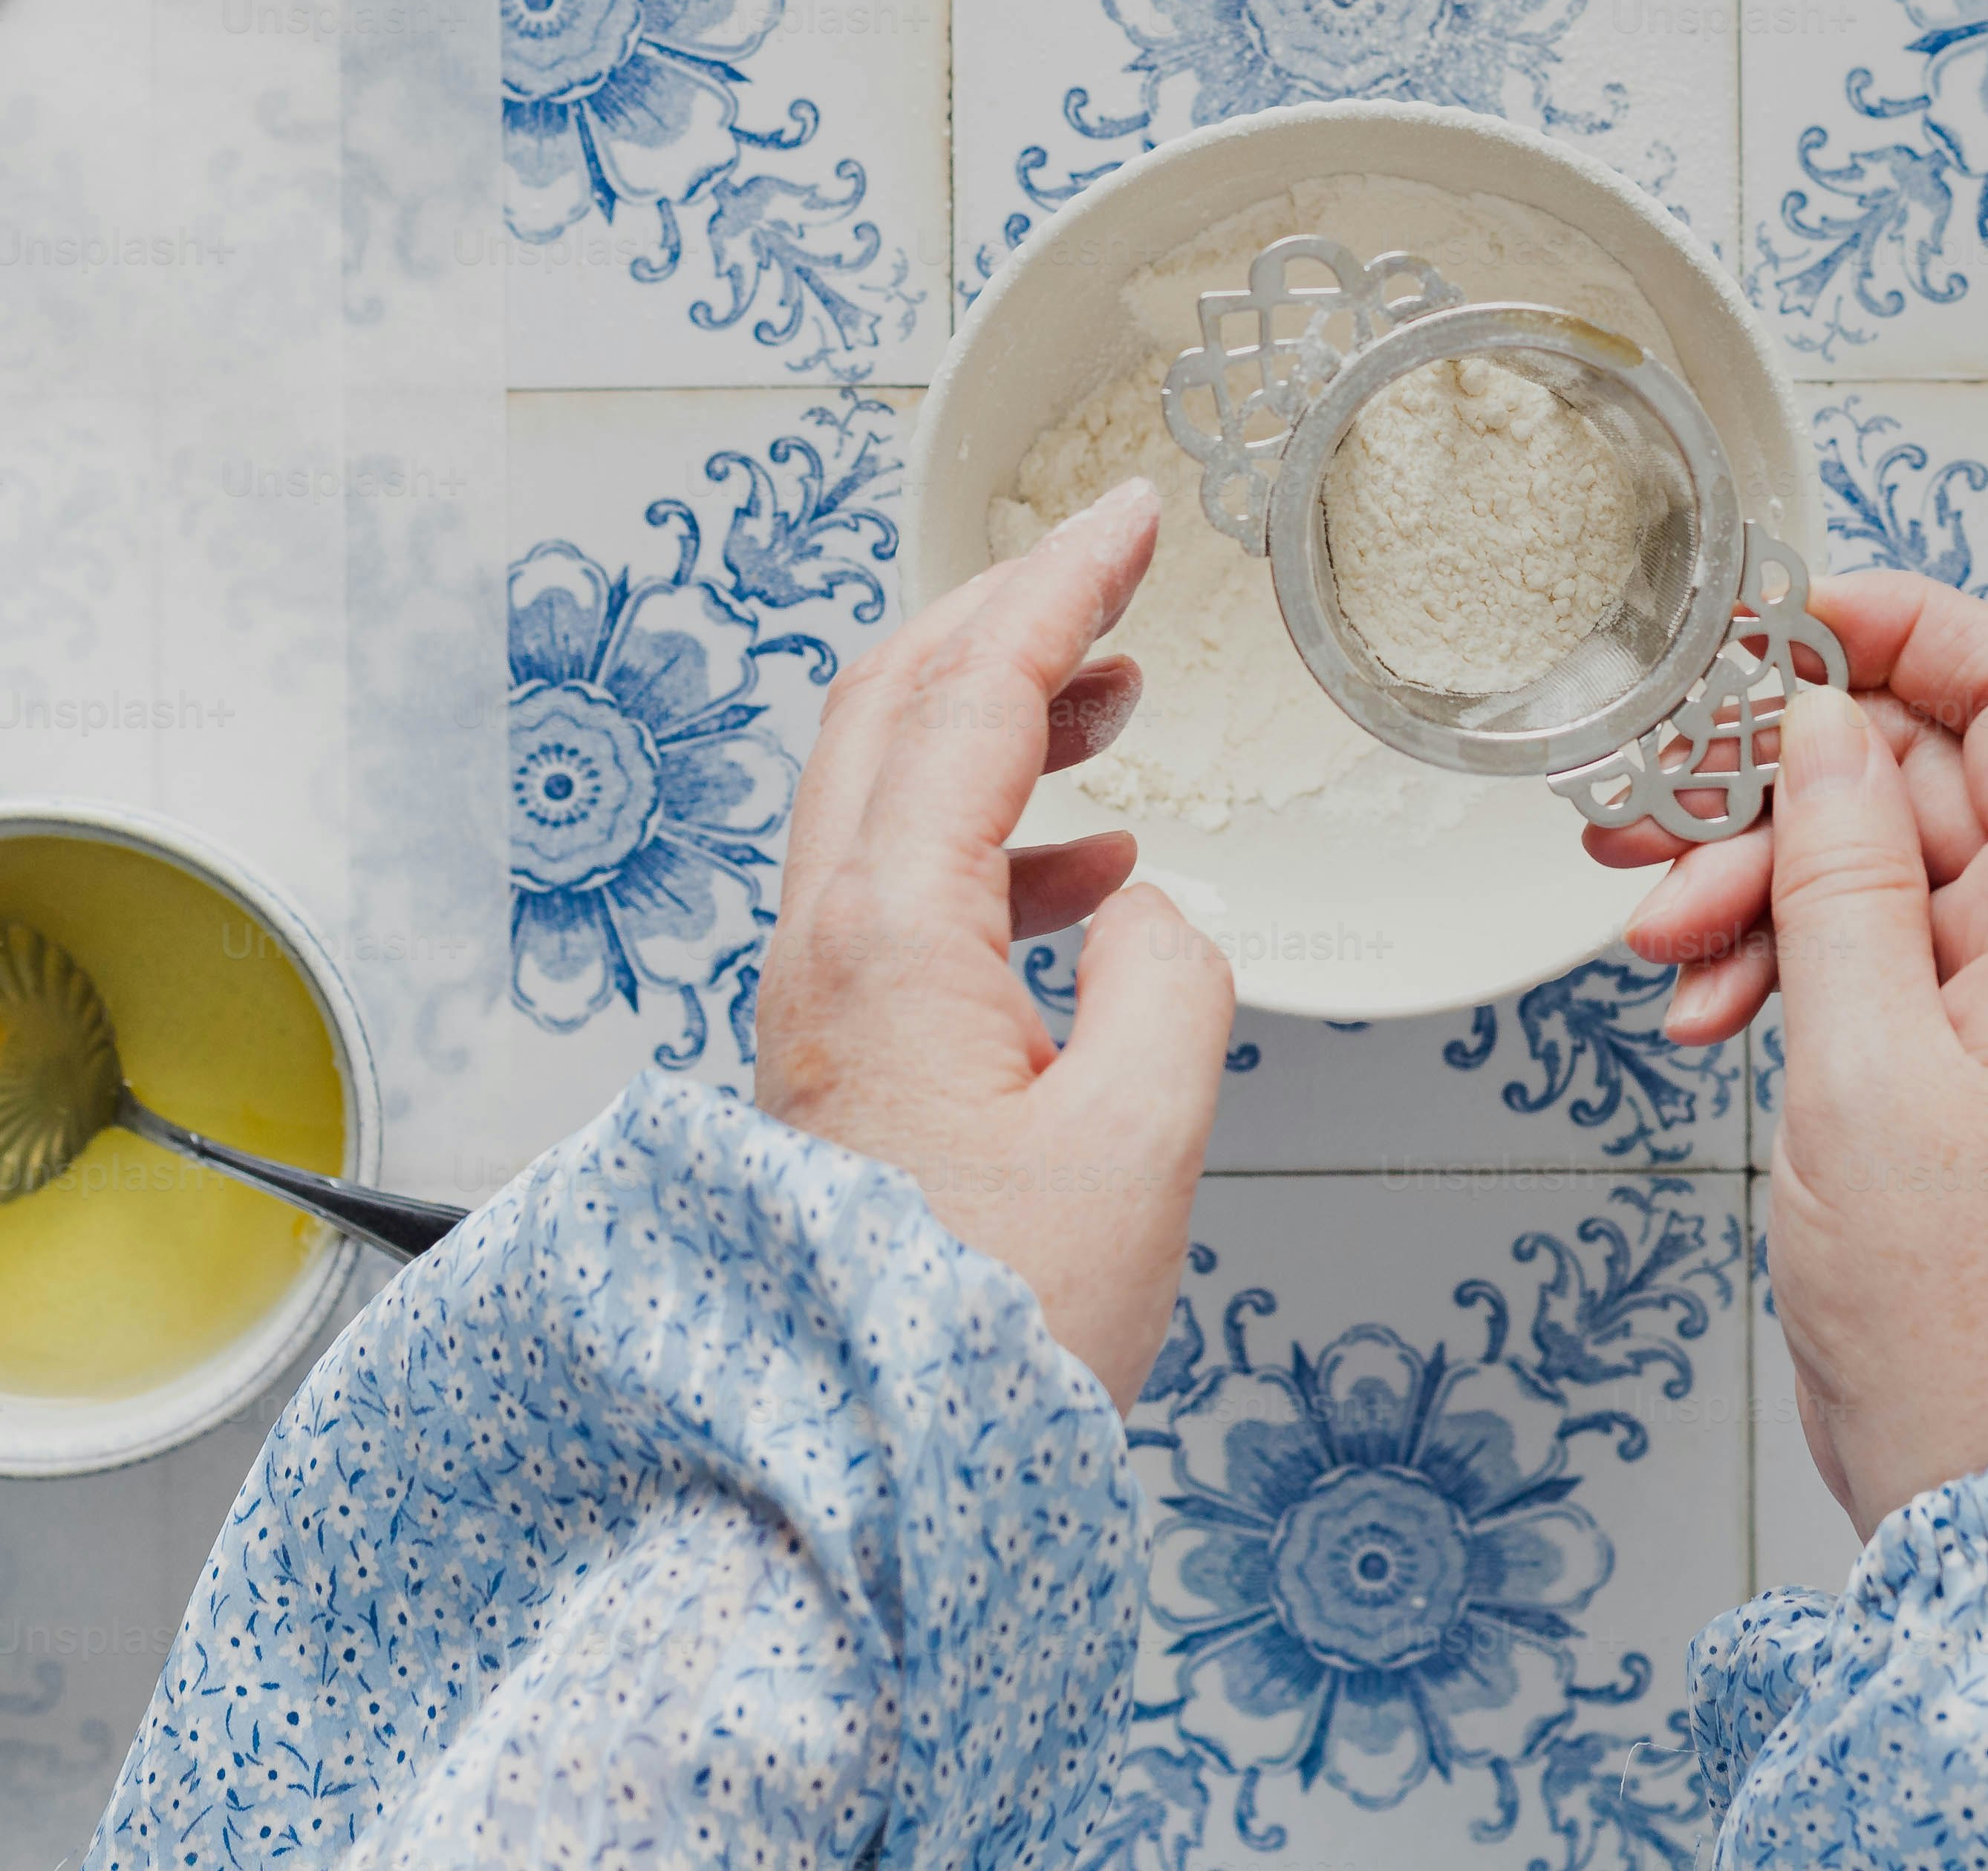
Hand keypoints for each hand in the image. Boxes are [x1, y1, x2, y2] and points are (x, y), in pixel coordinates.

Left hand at [750, 478, 1232, 1408]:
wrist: (868, 1469)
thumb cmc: (988, 1334)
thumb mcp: (1140, 1141)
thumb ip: (1170, 980)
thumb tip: (1151, 908)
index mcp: (892, 936)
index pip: (970, 692)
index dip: (1058, 584)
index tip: (1127, 518)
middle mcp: (827, 945)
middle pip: (894, 705)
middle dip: (1006, 616)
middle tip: (1108, 571)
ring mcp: (817, 995)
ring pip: (887, 785)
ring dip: (998, 718)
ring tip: (1109, 704)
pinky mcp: (836, 1047)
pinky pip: (899, 878)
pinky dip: (993, 830)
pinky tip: (1091, 871)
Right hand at [1622, 573, 1987, 1532]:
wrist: (1974, 1466)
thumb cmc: (1953, 1299)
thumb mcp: (1864, 1056)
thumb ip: (1838, 869)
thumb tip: (1823, 721)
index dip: (1910, 629)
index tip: (1783, 624)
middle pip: (1920, 775)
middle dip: (1777, 787)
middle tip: (1651, 812)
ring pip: (1869, 860)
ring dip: (1753, 880)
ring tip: (1657, 934)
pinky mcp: (1955, 1051)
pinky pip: (1860, 949)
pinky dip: (1773, 961)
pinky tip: (1701, 1010)